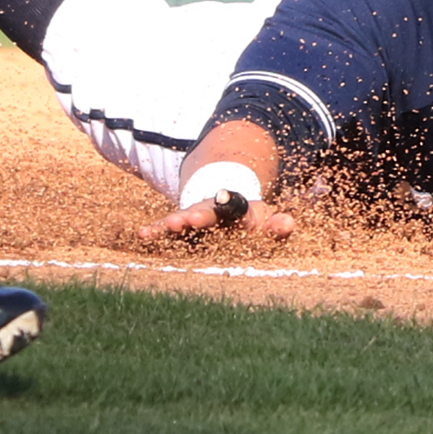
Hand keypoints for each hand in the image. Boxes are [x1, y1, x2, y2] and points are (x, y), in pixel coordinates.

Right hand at [137, 194, 294, 241]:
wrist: (227, 205)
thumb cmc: (251, 220)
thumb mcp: (267, 222)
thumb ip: (278, 226)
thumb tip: (288, 224)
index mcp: (236, 209)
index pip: (234, 206)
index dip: (229, 202)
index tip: (224, 198)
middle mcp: (211, 211)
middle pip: (204, 212)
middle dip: (197, 216)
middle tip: (189, 219)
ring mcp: (193, 218)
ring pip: (182, 220)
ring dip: (174, 223)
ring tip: (164, 226)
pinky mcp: (180, 229)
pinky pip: (166, 231)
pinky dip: (156, 232)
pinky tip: (144, 235)